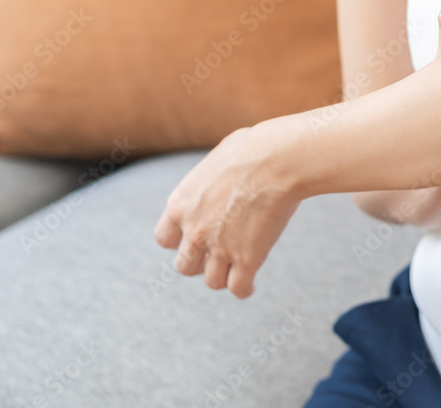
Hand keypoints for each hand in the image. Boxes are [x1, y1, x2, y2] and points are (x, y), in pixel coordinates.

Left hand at [153, 126, 299, 298]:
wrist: (276, 159)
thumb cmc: (252, 149)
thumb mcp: (216, 161)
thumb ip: (210, 180)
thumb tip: (222, 176)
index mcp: (181, 205)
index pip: (164, 239)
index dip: (180, 242)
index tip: (196, 238)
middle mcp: (195, 231)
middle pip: (185, 266)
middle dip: (200, 262)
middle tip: (218, 255)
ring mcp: (220, 248)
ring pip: (212, 281)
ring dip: (223, 276)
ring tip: (236, 270)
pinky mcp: (247, 258)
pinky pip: (238, 288)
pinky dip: (243, 289)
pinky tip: (251, 284)